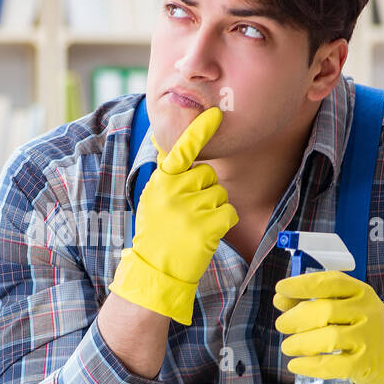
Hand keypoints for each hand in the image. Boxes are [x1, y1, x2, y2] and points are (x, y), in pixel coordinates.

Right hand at [109, 106, 238, 324]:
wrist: (155, 270)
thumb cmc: (157, 233)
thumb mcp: (154, 199)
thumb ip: (167, 176)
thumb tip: (170, 147)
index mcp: (160, 182)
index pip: (181, 151)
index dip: (198, 131)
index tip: (214, 114)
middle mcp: (174, 192)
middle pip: (209, 175)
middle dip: (205, 190)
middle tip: (189, 212)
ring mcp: (190, 210)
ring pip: (221, 194)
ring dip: (214, 209)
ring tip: (194, 226)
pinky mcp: (206, 227)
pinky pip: (229, 212)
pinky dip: (224, 223)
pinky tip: (207, 234)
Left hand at [273, 270, 383, 383]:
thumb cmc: (360, 326)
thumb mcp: (344, 307)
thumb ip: (312, 301)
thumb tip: (279, 299)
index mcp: (360, 292)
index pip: (330, 282)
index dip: (302, 285)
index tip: (280, 288)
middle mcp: (367, 312)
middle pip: (325, 311)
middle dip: (296, 318)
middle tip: (281, 325)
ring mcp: (368, 339)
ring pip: (328, 338)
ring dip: (300, 342)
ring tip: (287, 346)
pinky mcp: (365, 364)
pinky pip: (332, 365)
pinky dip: (309, 365)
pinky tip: (295, 364)